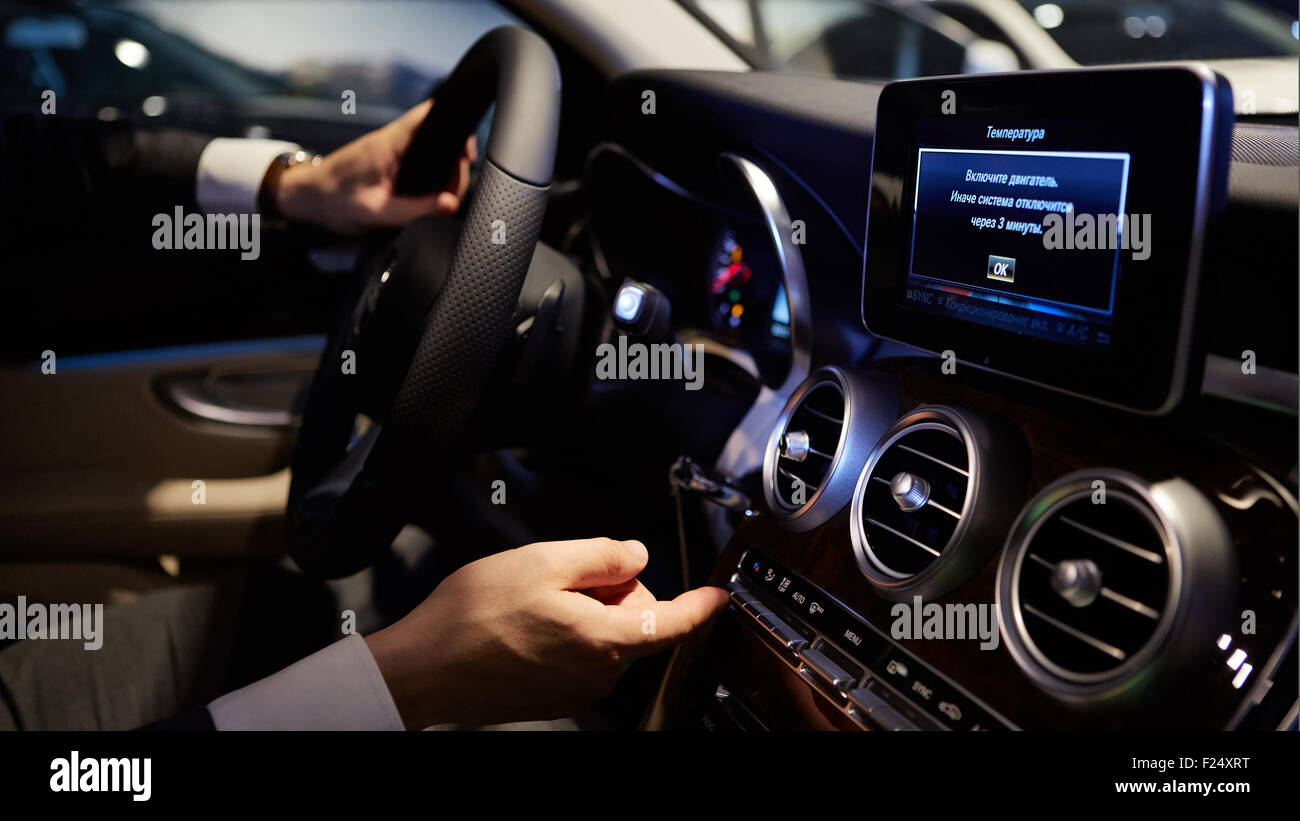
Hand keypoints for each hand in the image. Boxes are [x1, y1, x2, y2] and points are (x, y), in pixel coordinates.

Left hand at [275, 99, 474, 234]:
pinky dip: (430, 176)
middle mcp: (393, 140)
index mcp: (391, 143)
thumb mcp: (375, 211)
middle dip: (454, 163)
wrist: (307, 197)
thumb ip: (414, 209)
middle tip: (452, 193)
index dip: (456, 127)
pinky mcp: (389, 161)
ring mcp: (391, 149)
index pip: (431, 114)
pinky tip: (428, 196)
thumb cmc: (333, 200)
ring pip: (431, 150)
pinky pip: (419, 161)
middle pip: (440, 137)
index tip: (468, 154)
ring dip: (443, 171)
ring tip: (442, 198)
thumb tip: (450, 205)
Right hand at [364, 537, 728, 728]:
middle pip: (634, 619)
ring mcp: (575, 689)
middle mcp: (597, 673)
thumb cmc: (472, 618)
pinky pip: (580, 652)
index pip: (672, 623)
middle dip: (613, 591)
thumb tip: (637, 556)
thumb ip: (602, 556)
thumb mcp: (543, 562)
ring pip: (606, 634)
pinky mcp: (553, 695)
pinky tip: (526, 621)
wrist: (423, 670)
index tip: (719, 596)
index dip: (700, 606)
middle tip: (563, 576)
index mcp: (603, 639)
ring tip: (534, 600)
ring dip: (585, 609)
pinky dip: (566, 630)